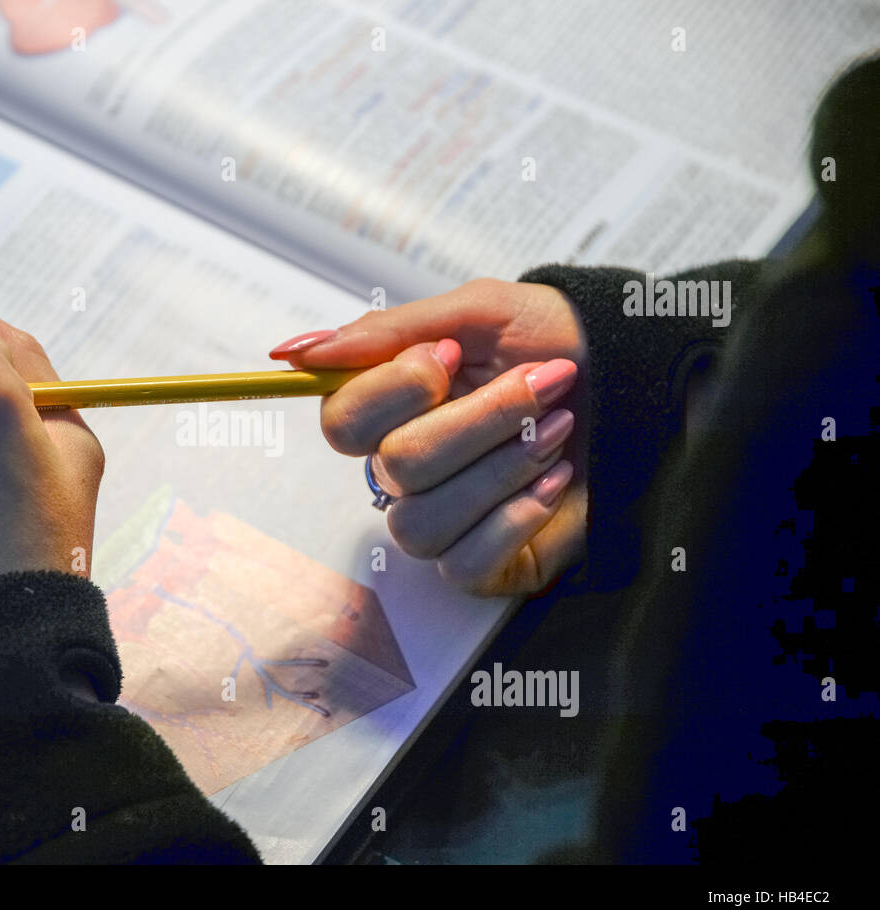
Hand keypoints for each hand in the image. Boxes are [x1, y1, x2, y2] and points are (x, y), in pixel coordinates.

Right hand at [271, 278, 587, 596]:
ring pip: (422, 521)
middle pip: (396, 467)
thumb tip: (296, 353)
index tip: (451, 356)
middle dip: (479, 420)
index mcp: (393, 410)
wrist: (644, 380)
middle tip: (544, 383)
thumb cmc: (559, 343)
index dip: (392, 392)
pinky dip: (515, 519)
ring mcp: (444, 522)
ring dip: (503, 468)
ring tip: (557, 430)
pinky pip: (465, 564)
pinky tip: (553, 484)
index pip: (340, 423)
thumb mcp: (479, 312)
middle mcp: (407, 470)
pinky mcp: (486, 565)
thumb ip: (386, 332)